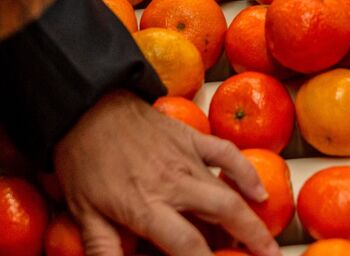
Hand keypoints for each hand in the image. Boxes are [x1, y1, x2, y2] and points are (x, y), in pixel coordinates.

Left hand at [53, 90, 280, 255]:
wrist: (87, 108)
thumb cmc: (84, 161)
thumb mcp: (84, 213)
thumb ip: (104, 250)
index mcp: (146, 205)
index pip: (187, 243)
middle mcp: (174, 183)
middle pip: (225, 213)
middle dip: (251, 239)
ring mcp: (186, 157)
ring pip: (228, 189)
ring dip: (251, 216)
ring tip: (266, 241)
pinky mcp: (191, 137)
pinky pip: (226, 154)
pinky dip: (246, 172)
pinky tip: (259, 192)